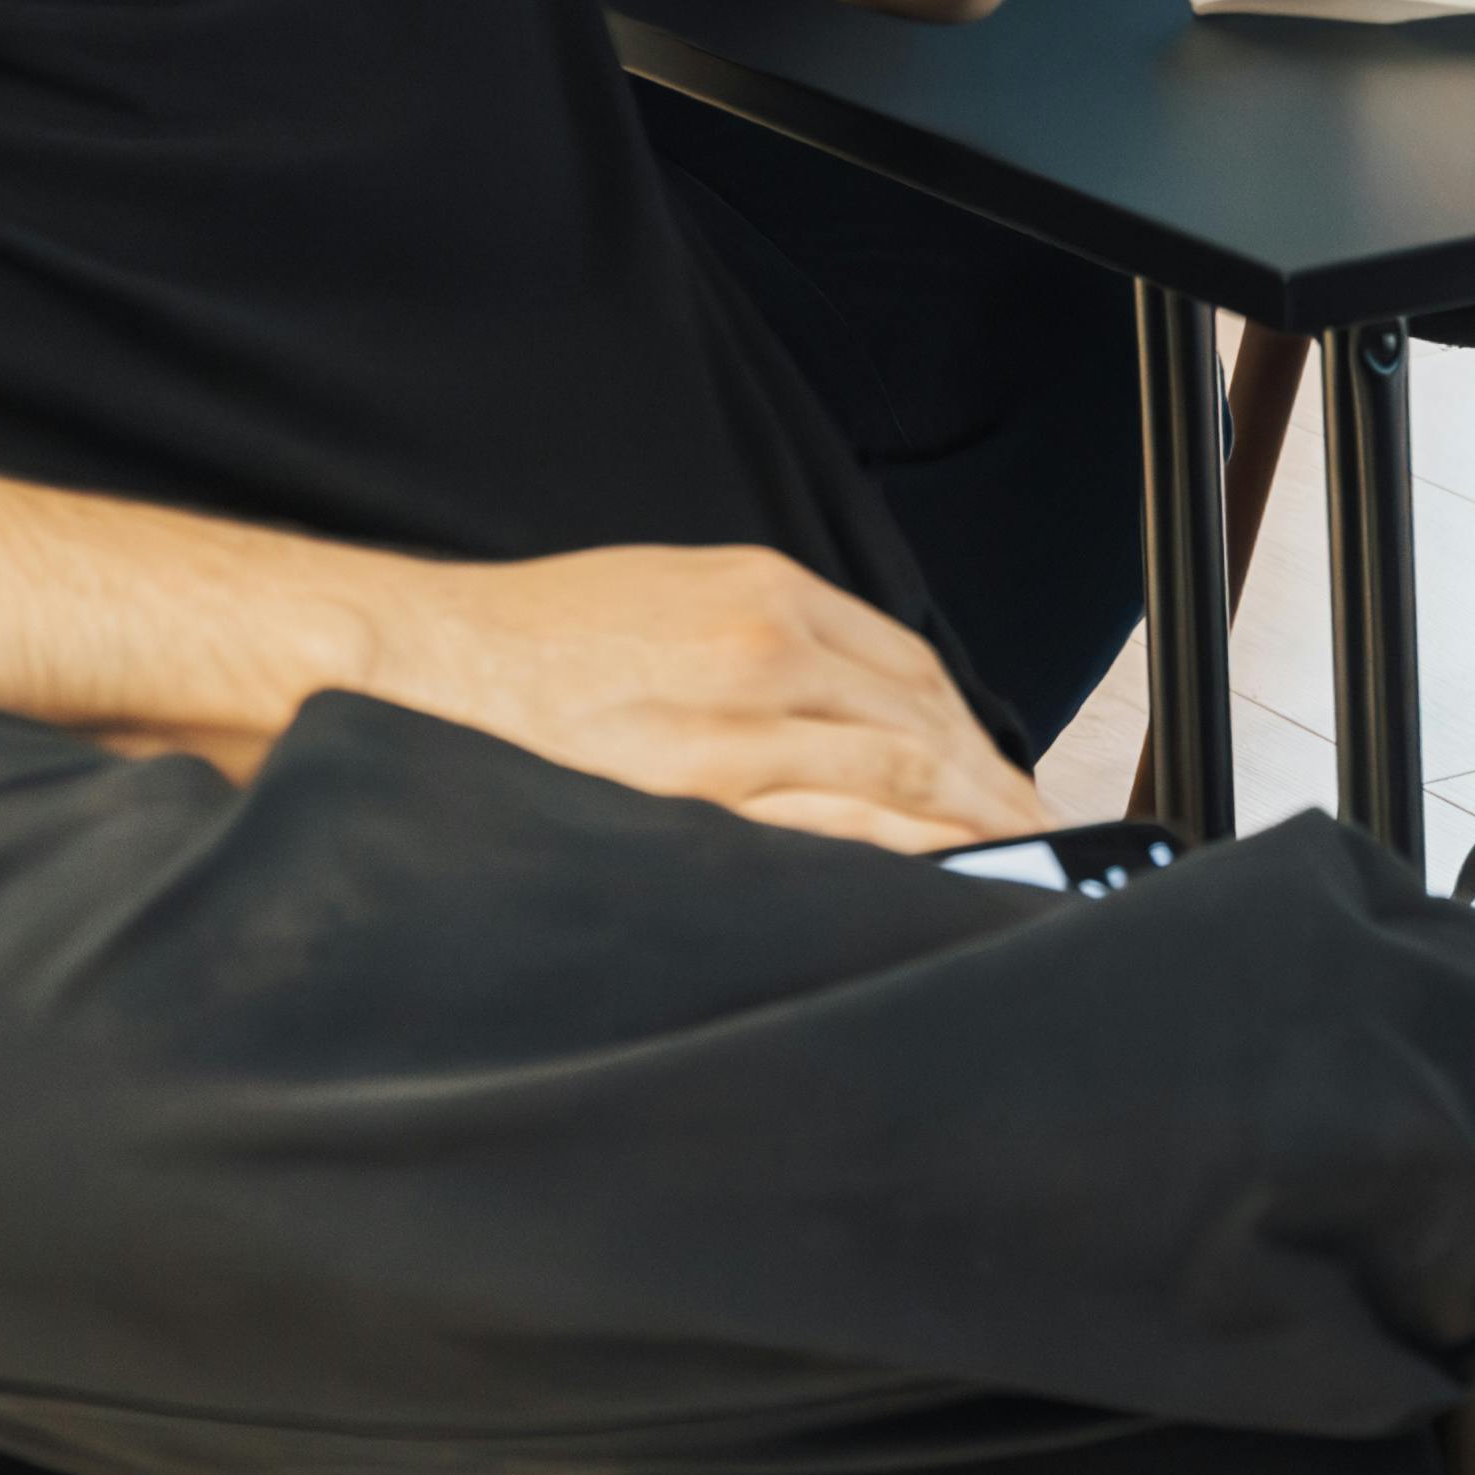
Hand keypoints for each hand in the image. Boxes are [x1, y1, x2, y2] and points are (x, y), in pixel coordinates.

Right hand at [349, 539, 1044, 851]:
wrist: (435, 658)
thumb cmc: (547, 636)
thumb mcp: (680, 593)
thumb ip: (775, 639)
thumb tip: (864, 707)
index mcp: (767, 593)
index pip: (914, 670)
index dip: (972, 732)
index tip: (1005, 776)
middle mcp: (767, 651)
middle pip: (920, 729)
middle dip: (991, 790)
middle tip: (1040, 836)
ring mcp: (732, 727)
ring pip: (892, 782)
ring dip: (964, 830)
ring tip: (1009, 868)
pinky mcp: (691, 794)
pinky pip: (822, 832)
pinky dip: (891, 857)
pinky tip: (927, 881)